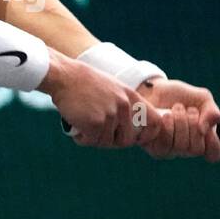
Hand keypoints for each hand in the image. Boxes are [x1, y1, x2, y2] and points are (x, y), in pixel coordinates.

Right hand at [43, 56, 161, 149]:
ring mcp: (111, 115)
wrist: (64, 76)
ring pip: (107, 142)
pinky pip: (92, 141)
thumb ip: (125, 106)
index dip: (147, 135)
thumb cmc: (85, 84)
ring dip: (93, 138)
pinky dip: (82, 138)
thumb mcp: (113, 89)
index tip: (136, 139)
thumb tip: (132, 133)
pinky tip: (76, 126)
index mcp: (131, 97)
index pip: (155, 122)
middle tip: (97, 133)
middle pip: (127, 140)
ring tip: (83, 124)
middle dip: (111, 141)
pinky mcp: (96, 123)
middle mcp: (124, 106)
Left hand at [138, 78, 219, 161]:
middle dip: (194, 124)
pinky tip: (165, 116)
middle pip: (197, 149)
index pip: (213, 154)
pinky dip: (168, 126)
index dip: (213, 141)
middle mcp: (187, 149)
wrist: (153, 90)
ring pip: (182, 146)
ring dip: (181, 122)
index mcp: (202, 139)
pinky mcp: (155, 148)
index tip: (207, 127)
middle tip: (189, 110)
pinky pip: (166, 143)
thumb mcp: (202, 98)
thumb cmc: (178, 96)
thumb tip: (204, 129)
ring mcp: (171, 150)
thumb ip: (212, 112)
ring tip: (176, 108)